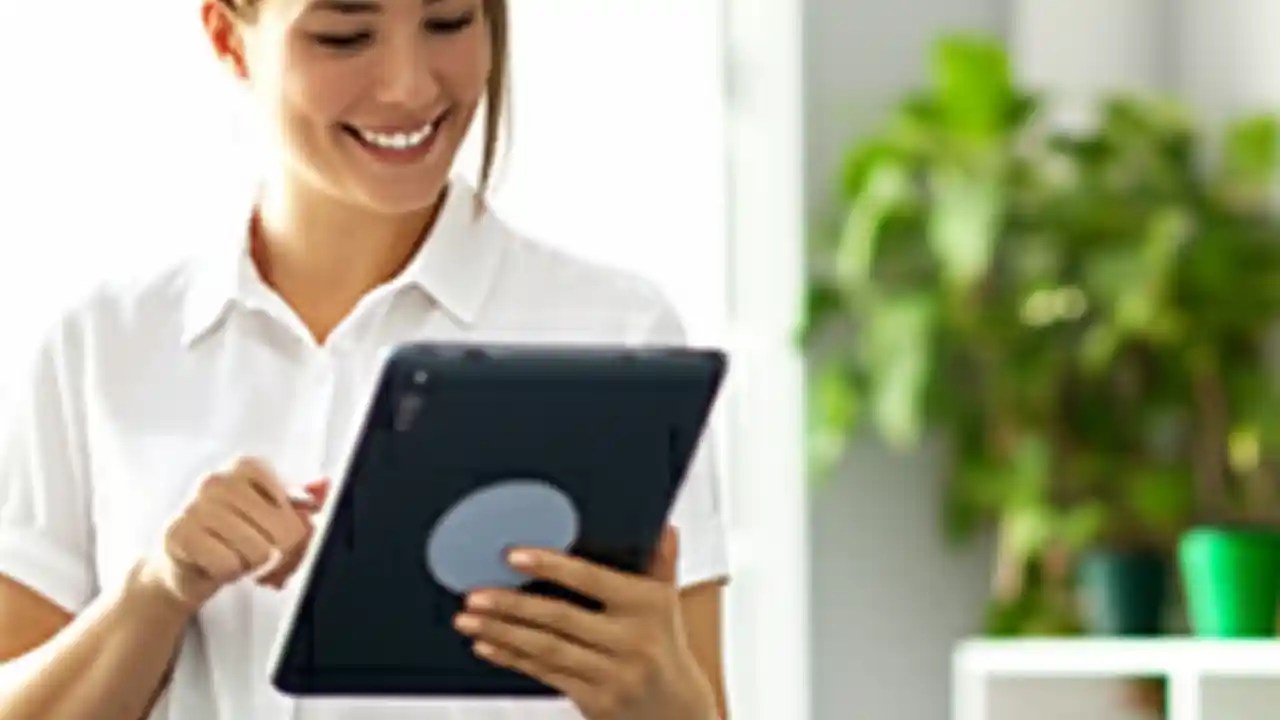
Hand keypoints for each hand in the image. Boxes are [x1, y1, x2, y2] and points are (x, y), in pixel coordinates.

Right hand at [135, 456, 329, 614]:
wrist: (181, 566)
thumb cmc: (229, 536)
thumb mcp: (268, 515)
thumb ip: (299, 501)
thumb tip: (323, 487)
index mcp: (245, 467)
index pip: (292, 502)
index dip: (293, 527)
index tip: (278, 533)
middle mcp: (218, 480)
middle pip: (282, 529)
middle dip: (279, 553)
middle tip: (262, 557)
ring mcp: (196, 506)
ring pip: (258, 550)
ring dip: (251, 565)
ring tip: (235, 557)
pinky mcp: (179, 535)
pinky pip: (229, 564)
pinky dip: (229, 573)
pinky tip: (216, 565)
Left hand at [454, 526, 717, 719]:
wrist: (678, 713)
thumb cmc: (665, 646)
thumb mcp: (668, 603)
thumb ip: (660, 562)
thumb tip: (663, 525)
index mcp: (647, 606)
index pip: (592, 580)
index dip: (551, 566)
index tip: (513, 555)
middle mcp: (631, 640)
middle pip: (560, 618)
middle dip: (511, 605)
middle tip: (474, 592)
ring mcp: (613, 675)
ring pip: (546, 649)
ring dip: (502, 632)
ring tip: (468, 617)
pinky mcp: (595, 702)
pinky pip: (545, 674)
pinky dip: (512, 658)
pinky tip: (486, 644)